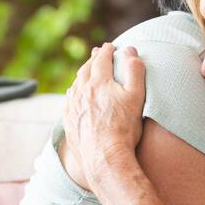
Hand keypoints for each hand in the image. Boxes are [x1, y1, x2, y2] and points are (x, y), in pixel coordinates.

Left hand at [63, 43, 145, 188]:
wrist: (104, 158)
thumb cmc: (124, 129)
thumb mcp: (136, 97)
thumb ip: (135, 71)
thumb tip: (130, 50)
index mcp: (98, 82)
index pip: (102, 59)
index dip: (107, 51)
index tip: (111, 46)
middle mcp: (81, 91)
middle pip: (86, 69)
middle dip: (93, 59)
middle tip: (97, 54)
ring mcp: (72, 106)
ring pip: (75, 84)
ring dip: (82, 75)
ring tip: (87, 73)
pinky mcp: (68, 121)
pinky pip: (69, 101)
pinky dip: (74, 92)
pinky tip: (76, 95)